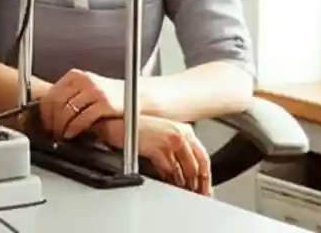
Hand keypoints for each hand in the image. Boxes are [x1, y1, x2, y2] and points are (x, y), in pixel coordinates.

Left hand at [39, 68, 124, 139]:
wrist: (137, 95)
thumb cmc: (110, 95)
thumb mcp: (87, 88)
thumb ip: (70, 94)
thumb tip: (48, 109)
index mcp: (76, 75)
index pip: (52, 92)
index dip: (44, 110)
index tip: (43, 121)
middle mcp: (84, 80)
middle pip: (57, 102)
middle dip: (51, 120)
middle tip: (50, 130)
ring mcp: (95, 91)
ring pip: (67, 111)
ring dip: (60, 126)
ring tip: (59, 134)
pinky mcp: (104, 104)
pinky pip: (82, 119)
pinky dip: (73, 129)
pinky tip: (71, 134)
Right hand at [96, 116, 212, 195]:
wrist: (114, 124)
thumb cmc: (135, 129)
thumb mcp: (162, 135)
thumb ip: (176, 150)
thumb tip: (185, 171)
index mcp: (183, 129)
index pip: (202, 156)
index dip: (206, 176)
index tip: (205, 187)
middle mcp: (179, 133)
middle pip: (197, 164)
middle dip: (199, 184)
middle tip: (199, 195)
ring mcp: (169, 140)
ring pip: (184, 169)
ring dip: (185, 184)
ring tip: (184, 193)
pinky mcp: (157, 148)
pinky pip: (169, 170)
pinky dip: (170, 180)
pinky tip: (170, 184)